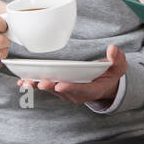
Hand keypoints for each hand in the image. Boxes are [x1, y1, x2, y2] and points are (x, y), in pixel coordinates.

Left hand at [13, 44, 127, 105]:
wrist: (105, 84)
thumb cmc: (111, 74)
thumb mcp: (119, 66)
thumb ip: (117, 58)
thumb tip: (112, 49)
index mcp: (93, 89)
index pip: (81, 90)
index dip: (71, 88)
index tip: (60, 85)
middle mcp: (79, 94)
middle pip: (63, 92)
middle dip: (51, 87)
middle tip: (41, 83)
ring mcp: (68, 93)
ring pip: (53, 91)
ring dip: (40, 86)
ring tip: (27, 82)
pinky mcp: (60, 89)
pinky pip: (48, 88)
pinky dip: (36, 85)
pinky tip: (24, 81)